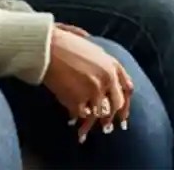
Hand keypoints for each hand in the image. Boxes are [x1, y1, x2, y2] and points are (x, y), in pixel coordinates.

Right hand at [43, 26, 132, 142]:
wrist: (47, 47)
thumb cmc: (64, 42)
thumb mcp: (92, 47)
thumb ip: (102, 60)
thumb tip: (105, 72)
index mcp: (112, 64)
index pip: (127, 88)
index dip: (126, 105)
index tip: (123, 117)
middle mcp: (108, 78)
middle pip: (116, 104)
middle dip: (110, 118)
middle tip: (106, 128)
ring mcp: (94, 90)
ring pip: (99, 113)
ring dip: (91, 123)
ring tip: (84, 131)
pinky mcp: (79, 99)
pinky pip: (81, 115)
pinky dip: (76, 118)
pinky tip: (70, 121)